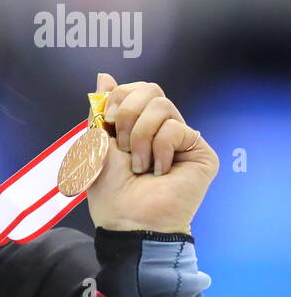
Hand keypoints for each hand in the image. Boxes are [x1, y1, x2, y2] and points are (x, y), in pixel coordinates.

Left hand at [84, 73, 218, 234]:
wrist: (128, 220)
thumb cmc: (110, 192)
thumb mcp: (95, 146)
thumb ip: (99, 111)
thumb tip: (104, 77)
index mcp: (137, 126)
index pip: (136, 89)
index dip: (119, 97)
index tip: (105, 122)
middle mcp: (162, 129)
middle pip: (151, 89)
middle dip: (126, 114)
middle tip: (121, 145)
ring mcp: (182, 139)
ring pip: (162, 106)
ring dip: (140, 137)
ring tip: (139, 164)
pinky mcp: (199, 151)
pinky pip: (176, 128)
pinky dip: (159, 150)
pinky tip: (159, 171)